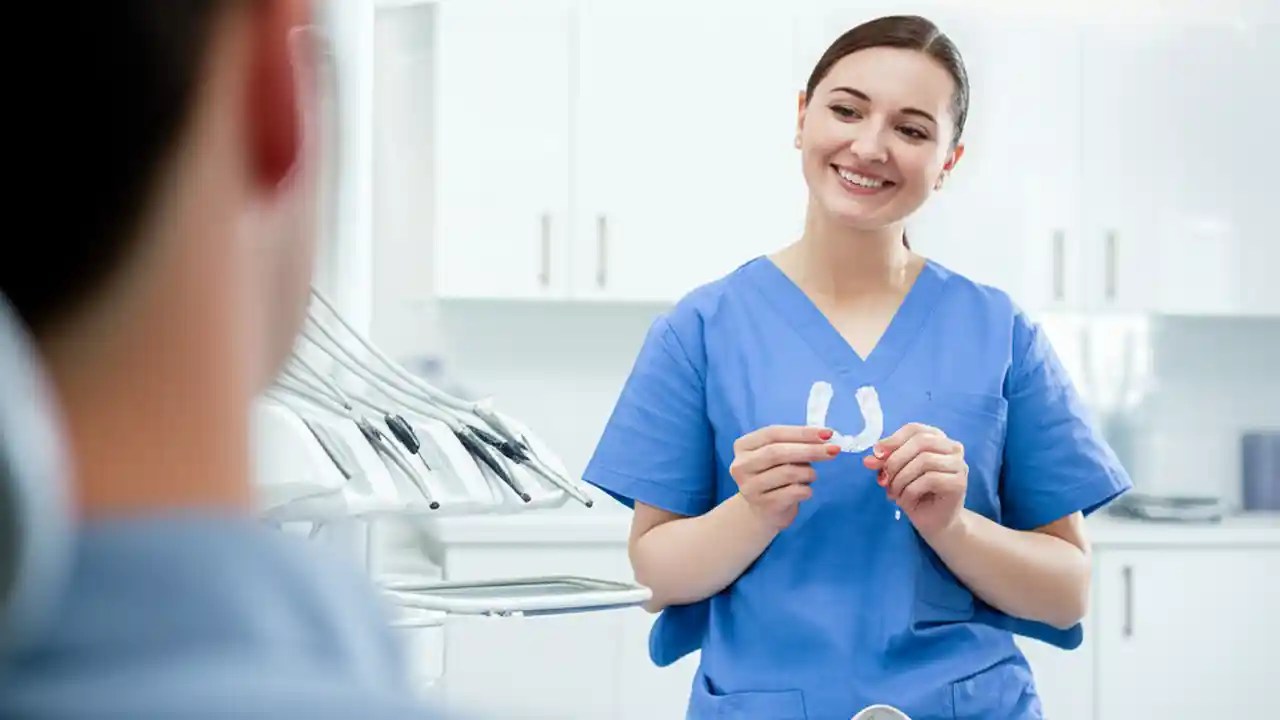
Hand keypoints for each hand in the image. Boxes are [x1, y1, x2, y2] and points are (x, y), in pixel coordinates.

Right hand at [730, 425, 839, 529]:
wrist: (762, 512)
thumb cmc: (774, 476)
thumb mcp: (778, 456)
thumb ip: (795, 444)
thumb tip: (826, 436)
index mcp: (744, 446)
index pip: (773, 433)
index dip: (801, 432)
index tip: (827, 433)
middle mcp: (741, 465)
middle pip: (778, 452)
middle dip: (809, 450)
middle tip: (833, 450)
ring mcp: (750, 487)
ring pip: (787, 472)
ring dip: (808, 472)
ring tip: (811, 475)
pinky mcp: (764, 505)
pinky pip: (793, 492)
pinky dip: (806, 489)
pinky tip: (805, 490)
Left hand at [862, 422, 967, 537]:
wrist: (934, 522)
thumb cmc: (916, 493)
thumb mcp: (895, 474)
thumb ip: (884, 462)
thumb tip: (869, 459)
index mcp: (937, 439)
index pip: (914, 429)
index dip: (893, 440)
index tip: (877, 454)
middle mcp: (952, 448)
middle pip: (920, 442)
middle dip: (896, 460)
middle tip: (884, 479)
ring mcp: (959, 465)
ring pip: (925, 461)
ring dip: (901, 478)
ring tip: (893, 493)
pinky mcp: (959, 483)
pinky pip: (930, 479)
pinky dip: (911, 490)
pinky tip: (905, 500)